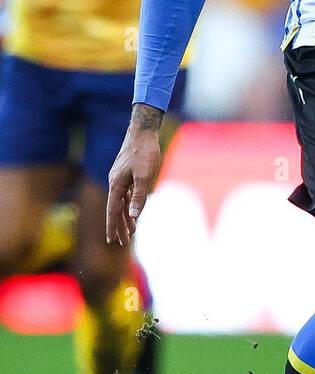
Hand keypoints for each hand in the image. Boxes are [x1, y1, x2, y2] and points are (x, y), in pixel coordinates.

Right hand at [106, 106, 163, 244]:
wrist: (143, 131)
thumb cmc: (145, 152)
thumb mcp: (145, 176)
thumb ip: (139, 196)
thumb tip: (133, 215)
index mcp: (116, 185)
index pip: (113, 211)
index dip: (113, 226)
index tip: (111, 240)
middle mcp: (114, 182)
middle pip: (116, 209)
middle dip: (119, 225)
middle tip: (122, 242)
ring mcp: (120, 178)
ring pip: (121, 202)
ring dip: (125, 216)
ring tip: (131, 231)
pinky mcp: (126, 173)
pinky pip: (126, 194)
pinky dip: (129, 204)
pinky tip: (132, 210)